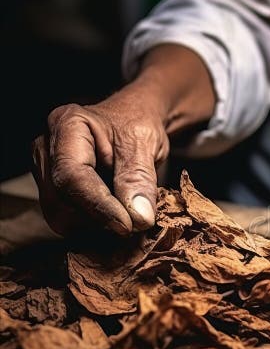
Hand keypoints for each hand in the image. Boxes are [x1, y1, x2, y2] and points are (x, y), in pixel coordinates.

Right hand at [31, 44, 214, 236]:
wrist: (133, 123)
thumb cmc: (136, 125)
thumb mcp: (144, 143)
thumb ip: (139, 178)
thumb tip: (139, 218)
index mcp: (66, 125)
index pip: (72, 177)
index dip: (100, 206)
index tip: (127, 226)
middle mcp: (46, 148)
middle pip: (61, 201)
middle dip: (99, 217)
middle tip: (135, 218)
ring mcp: (46, 171)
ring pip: (62, 217)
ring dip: (97, 223)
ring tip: (126, 209)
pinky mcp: (53, 191)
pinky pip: (68, 221)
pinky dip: (94, 224)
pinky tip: (114, 213)